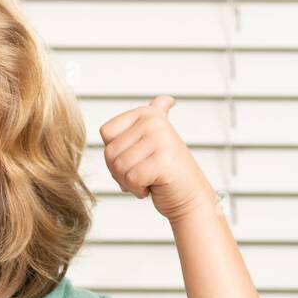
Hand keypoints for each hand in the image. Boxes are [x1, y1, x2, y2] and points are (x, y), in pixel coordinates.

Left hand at [99, 95, 215, 221]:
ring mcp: (161, 140)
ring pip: (118, 166)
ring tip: (149, 179)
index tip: (136, 157)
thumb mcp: (157, 142)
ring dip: (129, 182)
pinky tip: (154, 186)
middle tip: (143, 173)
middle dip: (120, 171)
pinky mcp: (163, 161)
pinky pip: (131, 178)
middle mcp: (155, 122)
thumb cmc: (167, 173)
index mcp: (148, 113)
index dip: (114, 153)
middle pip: (110, 151)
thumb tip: (165, 100)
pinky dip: (138, 189)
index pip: (106, 133)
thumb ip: (156, 119)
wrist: (191, 197)